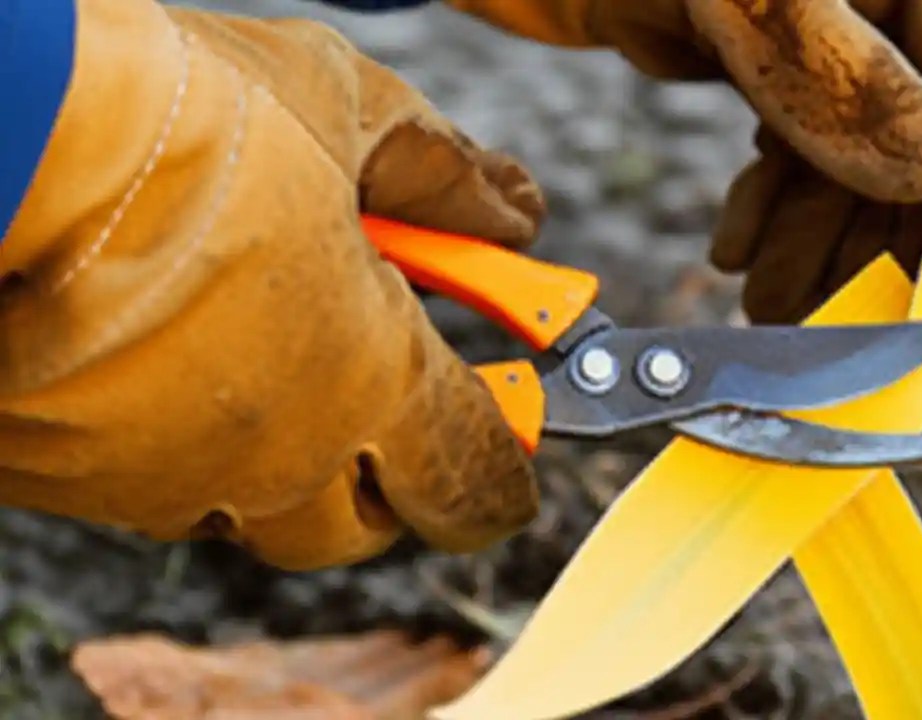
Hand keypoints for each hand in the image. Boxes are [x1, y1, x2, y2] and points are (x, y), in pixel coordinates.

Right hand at [0, 0, 545, 569]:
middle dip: (396, 469)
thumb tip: (513, 212)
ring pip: (260, 517)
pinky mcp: (72, 478)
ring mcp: (169, 482)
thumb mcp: (347, 109)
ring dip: (291, 459)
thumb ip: (446, 177)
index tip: (510, 411)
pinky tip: (174, 356)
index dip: (508, 457)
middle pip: (369, 526)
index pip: (477, 483)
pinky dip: (190, 445)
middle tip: (388, 381)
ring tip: (271, 349)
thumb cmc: (178, 114)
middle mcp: (278, 462)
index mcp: (373, 386)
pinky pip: (159, 492)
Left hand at [449, 0, 921, 320]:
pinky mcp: (796, 90)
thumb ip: (854, 86)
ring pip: (866, 180)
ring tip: (762, 302)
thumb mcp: (769, 12)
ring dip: (819, 251)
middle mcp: (904, 23)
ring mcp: (851, 62)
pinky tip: (734, 251)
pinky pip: (812, 170)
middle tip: (854, 330)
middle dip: (888, 253)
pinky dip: (777, 218)